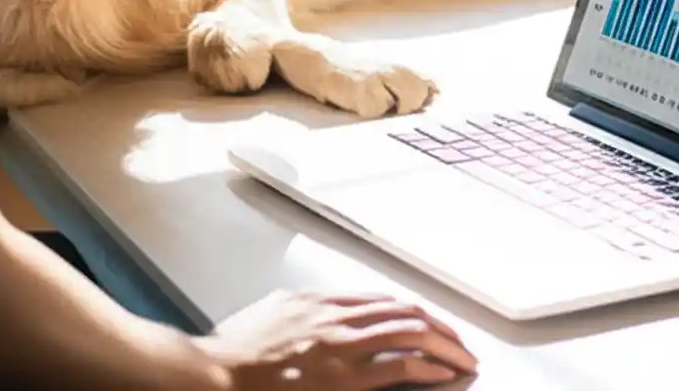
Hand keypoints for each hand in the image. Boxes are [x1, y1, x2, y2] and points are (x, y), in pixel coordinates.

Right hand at [194, 291, 477, 389]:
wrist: (215, 375)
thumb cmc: (233, 352)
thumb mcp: (269, 313)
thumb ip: (299, 310)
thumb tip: (312, 310)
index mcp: (319, 301)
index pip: (382, 300)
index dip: (413, 312)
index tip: (430, 323)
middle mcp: (336, 316)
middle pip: (405, 311)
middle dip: (440, 327)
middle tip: (459, 343)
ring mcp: (342, 346)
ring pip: (412, 332)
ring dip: (445, 345)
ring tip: (463, 359)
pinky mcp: (345, 378)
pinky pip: (400, 365)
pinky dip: (429, 367)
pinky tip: (444, 374)